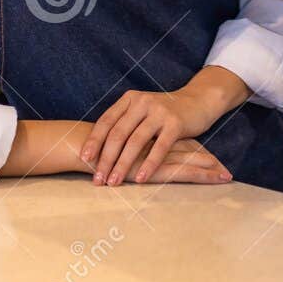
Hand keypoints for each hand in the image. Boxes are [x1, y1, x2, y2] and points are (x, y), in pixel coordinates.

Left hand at [82, 86, 228, 185]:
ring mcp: (159, 112)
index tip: (84, 159)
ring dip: (123, 165)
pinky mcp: (176, 123)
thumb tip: (97, 147)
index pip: (106, 121)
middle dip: (105, 158)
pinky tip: (140, 179)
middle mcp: (142, 102)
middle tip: (97, 178)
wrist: (197, 101)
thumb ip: (124, 123)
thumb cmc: (164, 112)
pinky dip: (148, 164)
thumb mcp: (141, 111)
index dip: (94, 141)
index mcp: (129, 99)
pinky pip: (159, 147)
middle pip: (118, 133)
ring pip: (135, 142)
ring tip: (114, 182)